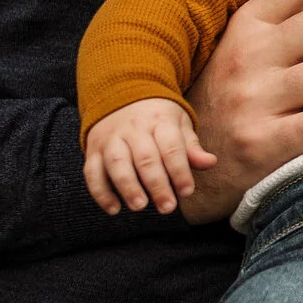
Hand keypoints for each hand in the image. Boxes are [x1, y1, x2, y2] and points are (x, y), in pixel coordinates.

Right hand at [83, 98, 217, 214]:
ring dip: (128, 187)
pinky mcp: (94, 150)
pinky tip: (114, 209)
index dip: (179, 170)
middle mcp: (134, 129)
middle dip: (157, 184)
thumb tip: (210, 162)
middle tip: (167, 207)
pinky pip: (92, 172)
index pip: (171, 147)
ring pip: (117, 163)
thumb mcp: (178, 124)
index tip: (187, 191)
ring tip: (140, 206)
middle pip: (145, 158)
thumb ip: (191, 146)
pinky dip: (100, 192)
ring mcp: (111, 139)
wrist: (121, 94)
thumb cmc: (157, 117)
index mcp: (160, 122)